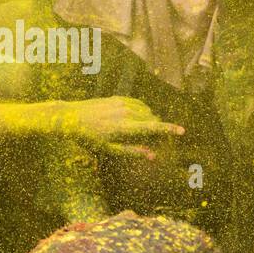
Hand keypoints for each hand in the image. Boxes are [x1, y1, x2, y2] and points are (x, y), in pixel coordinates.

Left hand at [62, 96, 183, 161]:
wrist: (71, 118)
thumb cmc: (89, 139)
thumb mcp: (109, 150)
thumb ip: (132, 151)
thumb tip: (152, 154)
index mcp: (125, 127)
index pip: (154, 127)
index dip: (169, 129)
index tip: (182, 131)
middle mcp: (126, 112)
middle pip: (152, 118)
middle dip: (157, 128)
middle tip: (154, 140)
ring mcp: (122, 103)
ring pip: (146, 110)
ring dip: (149, 119)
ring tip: (142, 131)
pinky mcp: (117, 98)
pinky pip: (138, 104)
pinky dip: (142, 111)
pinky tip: (137, 118)